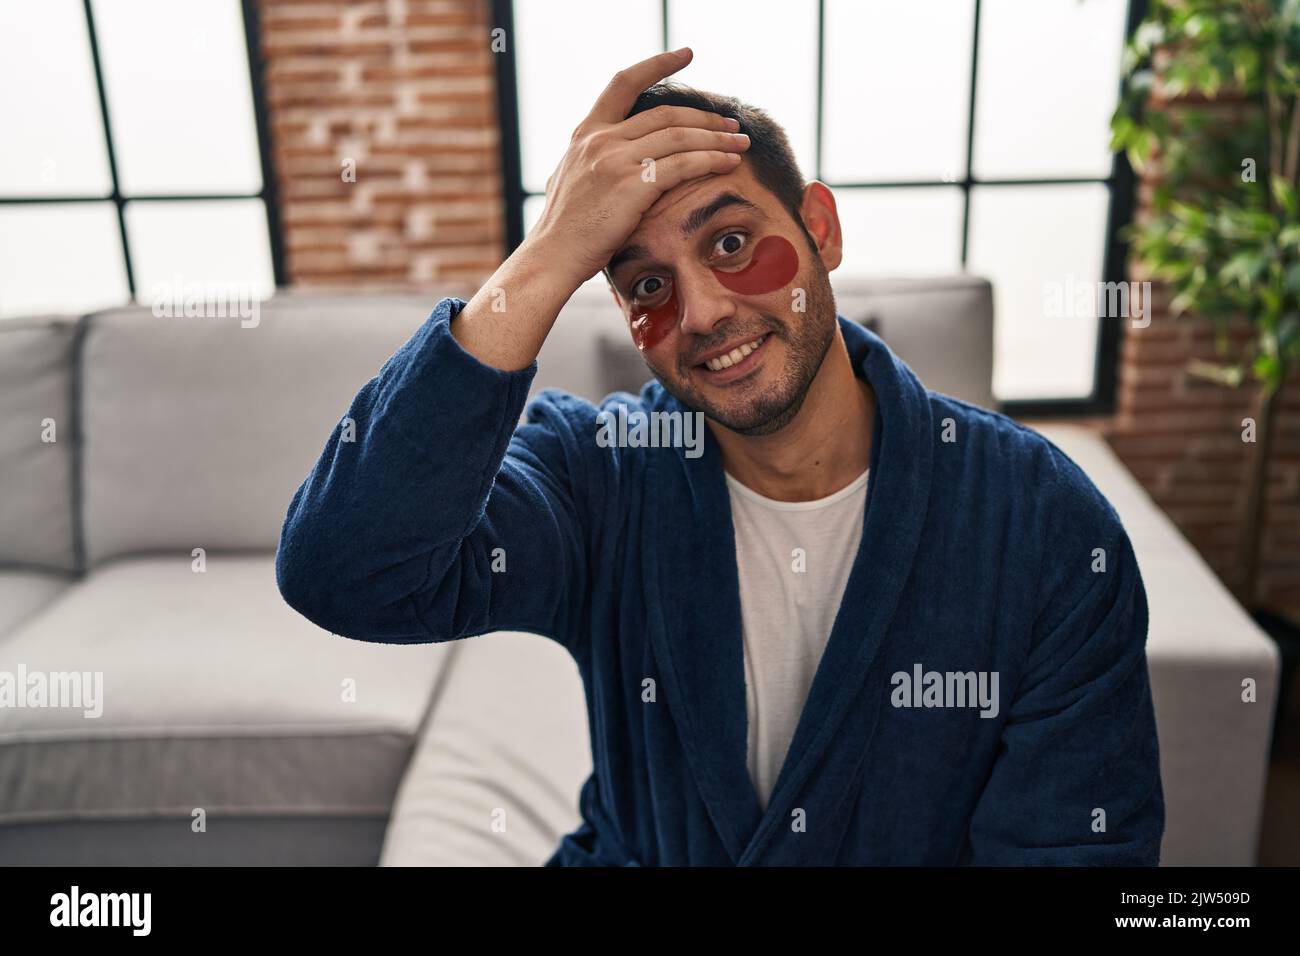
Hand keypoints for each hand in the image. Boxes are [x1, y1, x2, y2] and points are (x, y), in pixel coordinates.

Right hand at [528, 48, 750, 284]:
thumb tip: (605, 157)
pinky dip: (711, 161)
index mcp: (586, 133)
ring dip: (716, 138)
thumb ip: (593, 161)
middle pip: (665, 113)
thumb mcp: (570, 180)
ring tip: (741, 143)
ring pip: (679, 136)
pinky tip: (729, 163)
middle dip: (705, 117)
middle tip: (732, 125)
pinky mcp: (632, 186)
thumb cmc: (565, 229)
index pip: (624, 84)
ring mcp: (615, 160)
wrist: (552, 256)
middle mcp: (600, 139)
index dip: (657, 64)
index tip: (685, 54)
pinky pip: (683, 165)